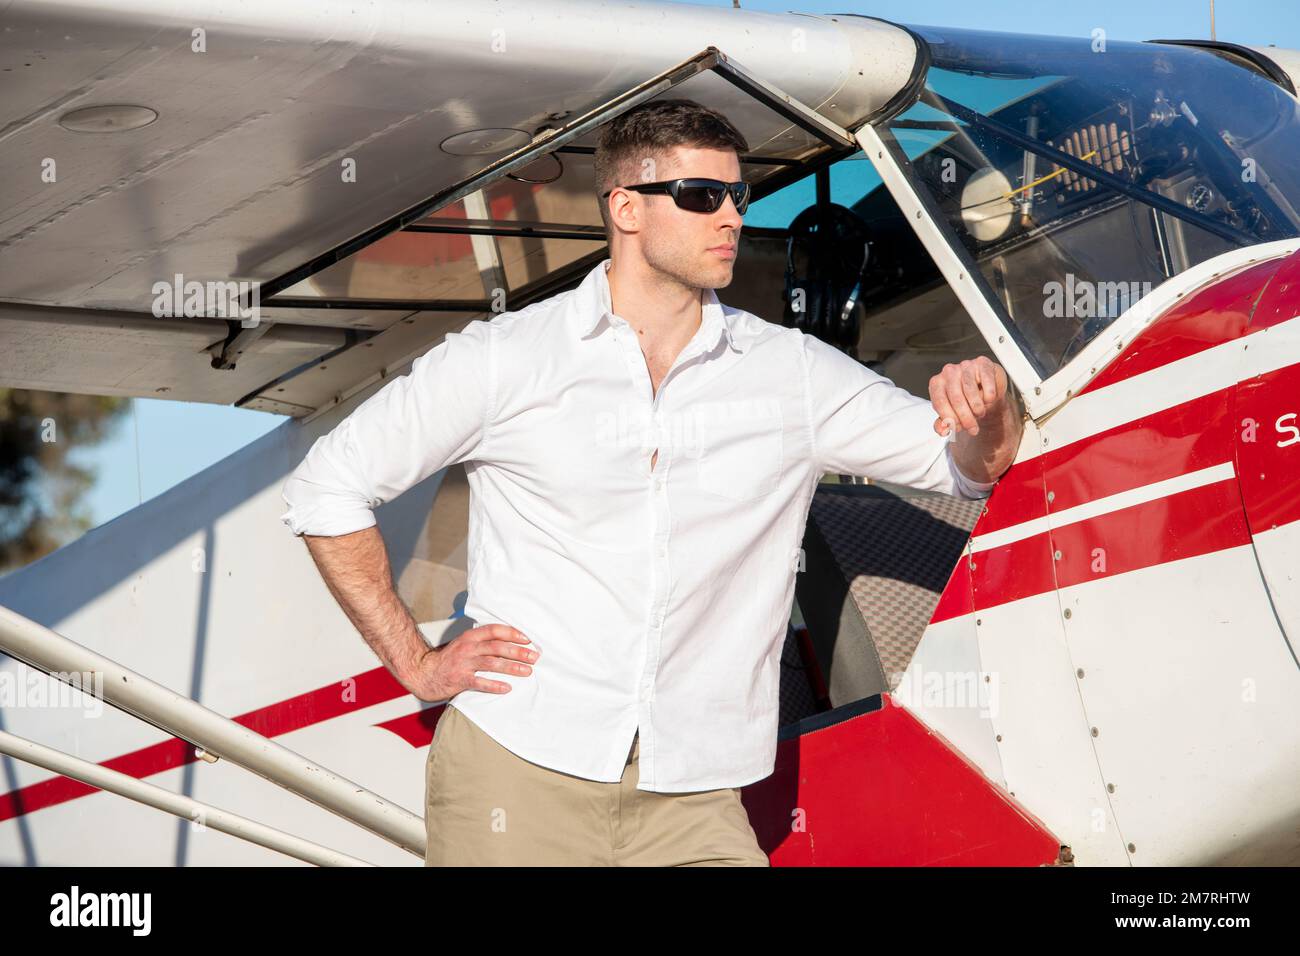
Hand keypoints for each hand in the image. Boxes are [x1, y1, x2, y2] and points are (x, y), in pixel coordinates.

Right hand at [402, 623, 539, 701]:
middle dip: (518, 652)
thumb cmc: (450, 659)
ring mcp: (463, 664)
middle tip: (534, 657)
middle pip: (497, 647)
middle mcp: (468, 648)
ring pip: (492, 663)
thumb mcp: (465, 644)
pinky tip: (507, 688)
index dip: (512, 633)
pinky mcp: (459, 680)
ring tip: (526, 671)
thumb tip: (510, 643)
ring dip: (511, 667)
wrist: (424, 673)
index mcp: (470, 636)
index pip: (494, 630)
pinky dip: (494, 685)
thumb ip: (483, 642)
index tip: (528, 639)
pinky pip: (480, 682)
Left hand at [928, 357, 1008, 437]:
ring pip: (970, 391)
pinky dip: (989, 395)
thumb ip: (944, 423)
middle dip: (966, 417)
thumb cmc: (966, 401)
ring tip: (980, 413)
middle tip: (972, 428)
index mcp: (937, 383)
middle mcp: (949, 372)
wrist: (986, 390)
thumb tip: (942, 431)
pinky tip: (989, 400)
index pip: (940, 402)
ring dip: (977, 408)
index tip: (958, 429)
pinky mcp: (982, 363)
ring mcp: (965, 365)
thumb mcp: (953, 413)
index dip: (950, 418)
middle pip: (956, 398)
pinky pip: (986, 382)